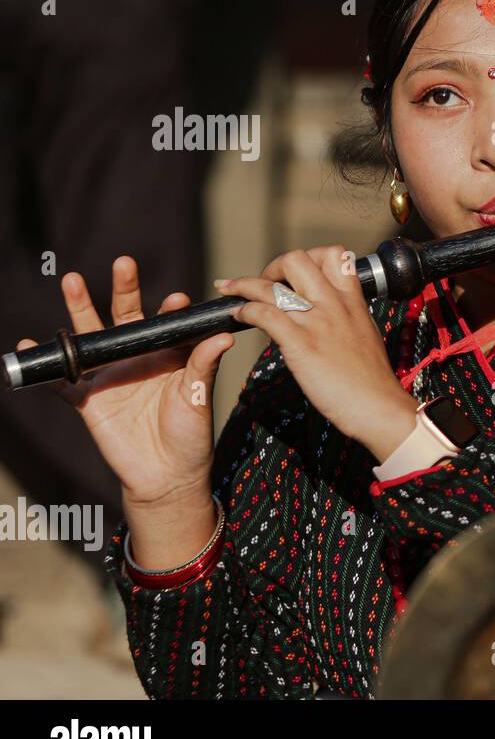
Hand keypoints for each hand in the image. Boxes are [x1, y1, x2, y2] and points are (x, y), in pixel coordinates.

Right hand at [17, 256, 230, 567]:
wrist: (166, 475)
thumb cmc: (191, 434)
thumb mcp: (199, 397)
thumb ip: (204, 365)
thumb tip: (224, 335)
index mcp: (168, 355)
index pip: (167, 322)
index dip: (170, 309)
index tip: (177, 298)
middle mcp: (138, 358)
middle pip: (126, 316)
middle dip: (124, 289)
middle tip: (125, 263)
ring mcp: (110, 375)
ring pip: (90, 337)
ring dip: (80, 310)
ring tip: (73, 281)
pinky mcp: (88, 400)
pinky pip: (62, 380)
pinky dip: (45, 364)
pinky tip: (27, 344)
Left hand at [215, 245, 416, 461]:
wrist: (379, 407)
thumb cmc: (372, 380)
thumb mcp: (365, 335)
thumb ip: (346, 319)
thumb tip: (326, 316)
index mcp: (353, 302)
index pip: (334, 255)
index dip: (310, 257)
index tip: (297, 274)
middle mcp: (334, 305)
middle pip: (298, 259)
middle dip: (274, 266)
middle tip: (266, 284)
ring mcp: (317, 323)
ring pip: (272, 285)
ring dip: (244, 284)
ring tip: (230, 289)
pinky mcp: (301, 344)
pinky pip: (264, 314)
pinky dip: (245, 311)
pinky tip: (238, 317)